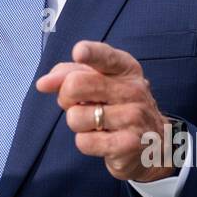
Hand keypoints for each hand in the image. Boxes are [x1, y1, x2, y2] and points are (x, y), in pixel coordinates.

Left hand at [36, 40, 175, 182]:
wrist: (154, 143)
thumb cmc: (117, 105)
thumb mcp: (99, 81)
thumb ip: (69, 73)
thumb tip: (43, 83)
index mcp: (125, 68)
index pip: (106, 57)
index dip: (90, 53)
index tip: (79, 52)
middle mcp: (133, 89)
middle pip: (76, 85)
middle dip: (65, 97)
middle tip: (76, 104)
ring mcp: (134, 117)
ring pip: (76, 117)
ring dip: (77, 123)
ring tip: (95, 124)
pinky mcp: (129, 144)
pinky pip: (84, 142)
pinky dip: (85, 142)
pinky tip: (102, 140)